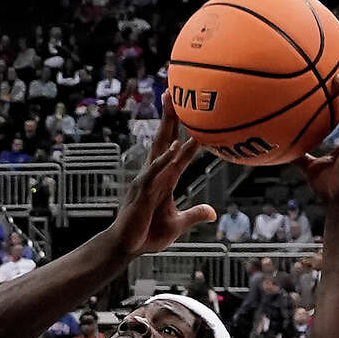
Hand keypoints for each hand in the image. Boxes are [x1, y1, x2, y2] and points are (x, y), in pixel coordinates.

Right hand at [110, 94, 216, 257]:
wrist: (125, 248)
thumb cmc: (146, 236)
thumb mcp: (177, 224)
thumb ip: (194, 215)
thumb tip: (213, 212)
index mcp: (163, 179)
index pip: (176, 149)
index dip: (182, 130)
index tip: (188, 109)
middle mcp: (154, 174)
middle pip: (164, 138)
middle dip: (170, 115)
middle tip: (174, 89)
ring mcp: (147, 180)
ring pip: (159, 148)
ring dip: (167, 125)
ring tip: (172, 103)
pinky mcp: (142, 192)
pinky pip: (155, 172)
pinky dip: (165, 159)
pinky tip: (174, 146)